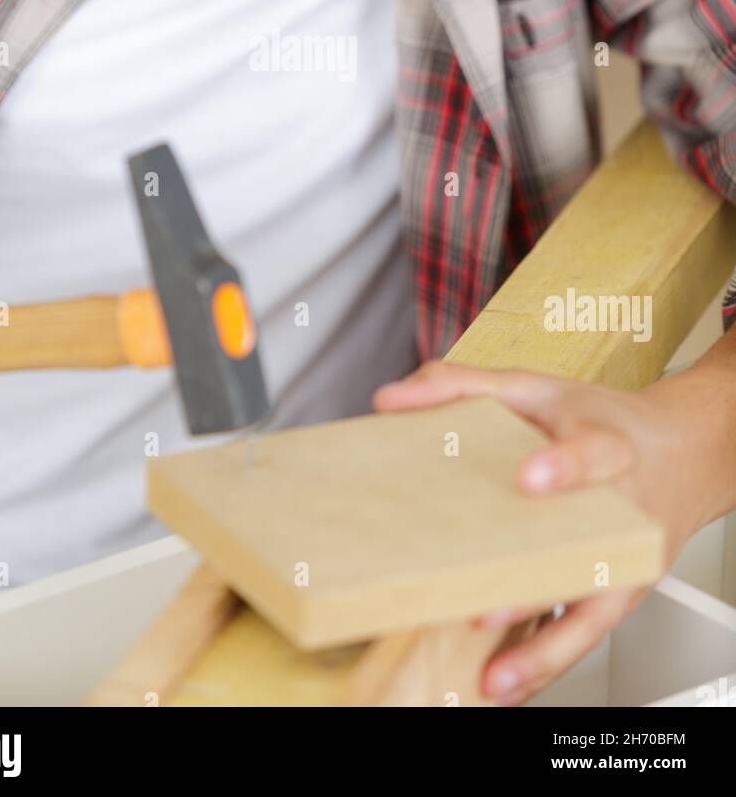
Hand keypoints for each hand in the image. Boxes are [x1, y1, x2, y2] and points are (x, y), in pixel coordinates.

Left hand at [373, 357, 730, 704]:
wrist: (678, 451)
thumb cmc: (600, 421)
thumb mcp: (537, 387)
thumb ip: (464, 386)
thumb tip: (391, 399)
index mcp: (607, 448)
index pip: (592, 455)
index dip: (564, 467)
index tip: (529, 478)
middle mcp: (625, 511)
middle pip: (590, 551)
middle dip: (540, 581)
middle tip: (490, 606)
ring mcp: (625, 560)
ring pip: (591, 613)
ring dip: (543, 649)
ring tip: (495, 673)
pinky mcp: (619, 593)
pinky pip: (583, 634)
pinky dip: (546, 662)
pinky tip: (505, 684)